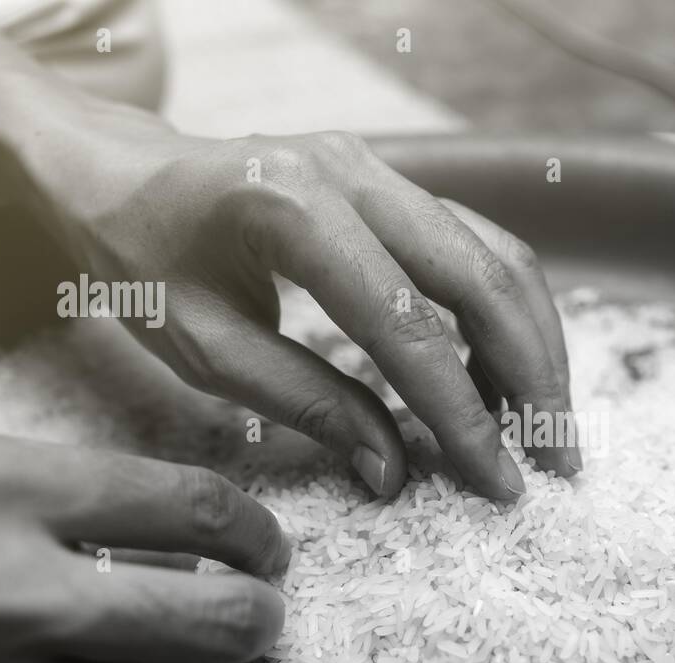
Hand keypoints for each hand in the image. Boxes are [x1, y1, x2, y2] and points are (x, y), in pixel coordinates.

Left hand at [28, 105, 577, 498]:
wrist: (116, 173)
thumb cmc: (141, 261)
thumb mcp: (206, 349)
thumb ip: (309, 405)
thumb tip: (397, 471)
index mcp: (291, 209)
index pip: (409, 326)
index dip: (464, 413)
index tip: (501, 481)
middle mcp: (353, 172)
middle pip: (483, 276)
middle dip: (533, 377)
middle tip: (558, 458)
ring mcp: (381, 168)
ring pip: (497, 254)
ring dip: (534, 344)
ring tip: (544, 426)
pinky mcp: (395, 182)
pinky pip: (477, 244)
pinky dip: (505, 314)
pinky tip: (505, 376)